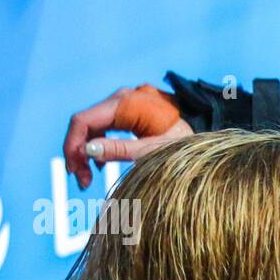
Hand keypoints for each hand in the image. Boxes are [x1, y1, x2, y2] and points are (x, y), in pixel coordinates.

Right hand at [63, 85, 192, 188]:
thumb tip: (88, 151)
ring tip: (89, 179)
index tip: (75, 171)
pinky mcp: (129, 112)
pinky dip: (99, 145)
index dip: (73, 146)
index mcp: (126, 103)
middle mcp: (121, 97)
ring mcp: (124, 103)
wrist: (206, 131)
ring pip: (93, 126)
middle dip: (79, 152)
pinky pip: (105, 127)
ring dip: (87, 150)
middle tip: (82, 182)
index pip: (84, 120)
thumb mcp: (153, 150)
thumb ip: (120, 150)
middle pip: (85, 123)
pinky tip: (100, 164)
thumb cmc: (185, 142)